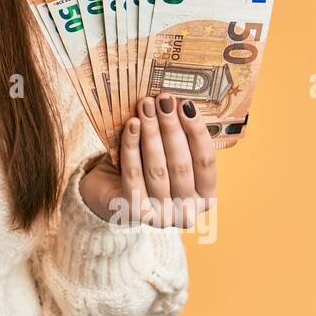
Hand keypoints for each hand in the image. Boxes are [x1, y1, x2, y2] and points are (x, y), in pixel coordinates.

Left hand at [80, 92, 217, 226]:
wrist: (109, 192)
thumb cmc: (144, 169)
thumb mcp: (166, 155)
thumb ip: (175, 138)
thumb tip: (175, 103)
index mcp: (204, 196)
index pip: (206, 161)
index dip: (197, 131)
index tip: (186, 104)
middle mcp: (187, 211)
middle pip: (181, 164)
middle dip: (172, 127)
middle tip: (163, 99)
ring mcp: (162, 216)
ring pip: (157, 168)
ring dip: (151, 132)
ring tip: (145, 105)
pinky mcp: (135, 213)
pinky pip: (134, 174)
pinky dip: (132, 146)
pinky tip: (131, 125)